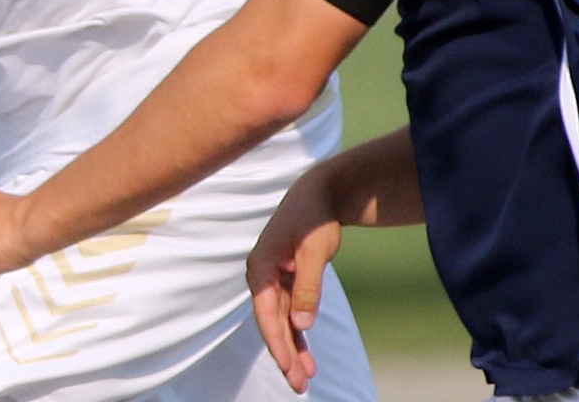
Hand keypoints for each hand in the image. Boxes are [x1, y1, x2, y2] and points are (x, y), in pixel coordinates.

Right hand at [246, 171, 342, 394]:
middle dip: (284, 355)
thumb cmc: (315, 219)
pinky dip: (298, 336)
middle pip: (271, 323)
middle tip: (298, 385)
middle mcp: (261, 277)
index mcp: (260, 267)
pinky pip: (290, 315)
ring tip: (304, 380)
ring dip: (291, 350)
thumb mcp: (316, 251)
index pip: (265, 312)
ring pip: (280, 323)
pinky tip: (307, 358)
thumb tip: (301, 324)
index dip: (276, 341)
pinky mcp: (286, 283)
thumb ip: (308, 288)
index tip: (288, 366)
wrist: (318, 196)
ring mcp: (273, 281)